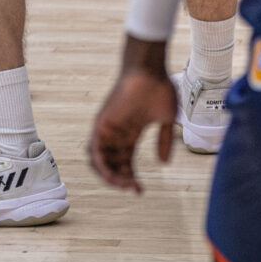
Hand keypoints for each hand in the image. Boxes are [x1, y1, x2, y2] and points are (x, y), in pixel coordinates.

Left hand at [85, 47, 177, 191]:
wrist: (148, 71)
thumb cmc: (159, 88)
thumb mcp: (165, 120)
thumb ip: (163, 141)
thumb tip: (163, 163)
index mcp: (130, 133)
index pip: (125, 162)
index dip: (130, 177)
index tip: (140, 191)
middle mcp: (116, 134)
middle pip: (111, 165)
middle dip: (120, 180)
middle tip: (133, 188)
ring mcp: (107, 130)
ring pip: (100, 161)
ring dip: (110, 177)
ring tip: (125, 184)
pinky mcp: (101, 125)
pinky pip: (95, 151)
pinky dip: (101, 166)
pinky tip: (113, 176)